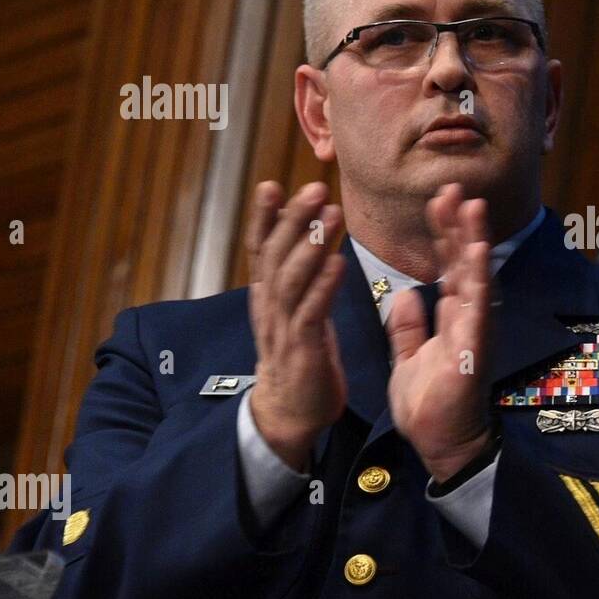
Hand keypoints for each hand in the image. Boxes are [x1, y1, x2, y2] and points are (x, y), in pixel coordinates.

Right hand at [245, 181, 347, 471]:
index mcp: (268, 295)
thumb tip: (307, 235)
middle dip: (292, 220)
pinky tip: (338, 263)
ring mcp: (283, 328)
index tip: (272, 184)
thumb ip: (299, 275)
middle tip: (313, 188)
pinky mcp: (303, 349)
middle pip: (275, 255)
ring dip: (310, 244)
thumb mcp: (296, 309)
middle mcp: (270, 306)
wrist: (290, 413)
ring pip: (291, 279)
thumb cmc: (300, 355)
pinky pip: (312, 312)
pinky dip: (324, 286)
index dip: (265, 217)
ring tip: (328, 214)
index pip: (261, 249)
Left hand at [386, 184, 492, 483]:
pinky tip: (476, 248)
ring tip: (469, 204)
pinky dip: (477, 274)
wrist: (440, 442)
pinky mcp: (473, 344)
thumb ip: (408, 326)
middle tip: (452, 186)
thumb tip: (405, 294)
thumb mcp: (408, 357)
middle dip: (458, 223)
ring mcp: (474, 328)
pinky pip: (476, 304)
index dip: (443, 233)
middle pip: (463, 261)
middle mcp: (467, 316)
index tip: (438, 200)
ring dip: (472, 238)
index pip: (448, 265)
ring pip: (474, 274)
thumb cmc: (430, 404)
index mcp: (451, 317)